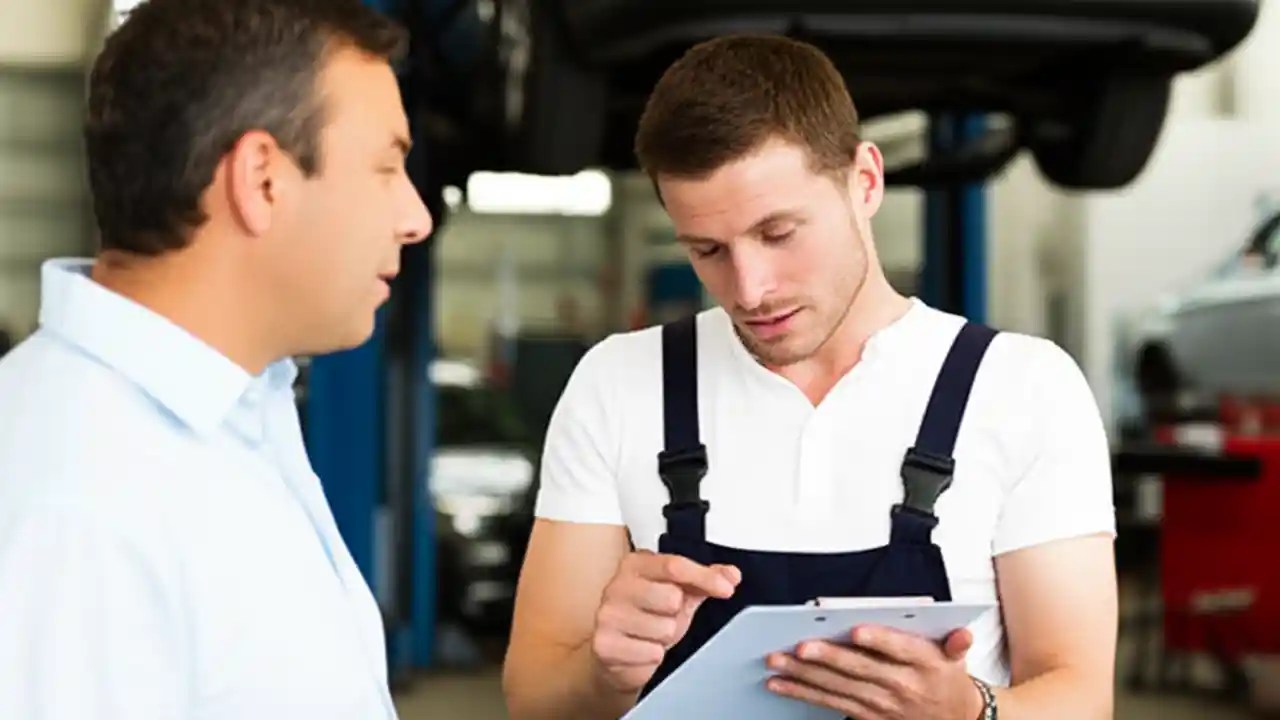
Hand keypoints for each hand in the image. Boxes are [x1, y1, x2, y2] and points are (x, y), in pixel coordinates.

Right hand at [590, 551, 740, 693]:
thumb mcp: (678, 594)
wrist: (614, 652)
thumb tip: (731, 575)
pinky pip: (652, 653)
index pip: (675, 566)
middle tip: (663, 617)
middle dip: (676, 614)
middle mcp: (617, 585)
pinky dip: (652, 656)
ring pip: (664, 629)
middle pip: (671, 598)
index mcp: (636, 565)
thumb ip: (704, 581)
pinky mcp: (604, 644)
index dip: (705, 577)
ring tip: (650, 634)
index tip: (725, 587)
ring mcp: (607, 615)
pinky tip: (640, 649)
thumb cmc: (646, 618)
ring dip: (664, 637)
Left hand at [765, 625, 982, 719]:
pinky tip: (779, 684)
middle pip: (861, 670)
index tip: (856, 629)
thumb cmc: (945, 677)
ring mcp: (880, 704)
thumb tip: (963, 633)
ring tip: (777, 662)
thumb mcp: (958, 657)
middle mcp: (901, 686)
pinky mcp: (863, 715)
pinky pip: (829, 703)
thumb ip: (956, 642)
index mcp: (925, 664)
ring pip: (838, 688)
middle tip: (800, 646)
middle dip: (828, 658)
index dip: (880, 640)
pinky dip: (802, 693)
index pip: (901, 649)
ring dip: (804, 676)